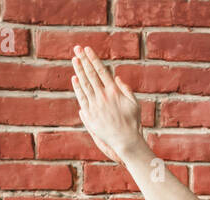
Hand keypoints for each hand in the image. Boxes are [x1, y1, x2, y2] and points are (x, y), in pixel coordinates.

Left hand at [70, 45, 141, 160]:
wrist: (125, 141)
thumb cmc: (133, 123)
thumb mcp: (135, 104)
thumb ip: (126, 90)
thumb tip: (116, 77)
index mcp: (114, 92)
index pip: (101, 71)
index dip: (93, 59)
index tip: (87, 50)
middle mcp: (103, 96)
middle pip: (91, 74)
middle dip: (84, 60)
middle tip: (77, 48)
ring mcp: (95, 105)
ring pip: (84, 84)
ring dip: (79, 70)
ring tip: (75, 59)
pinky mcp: (90, 114)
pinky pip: (82, 98)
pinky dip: (78, 87)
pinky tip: (75, 78)